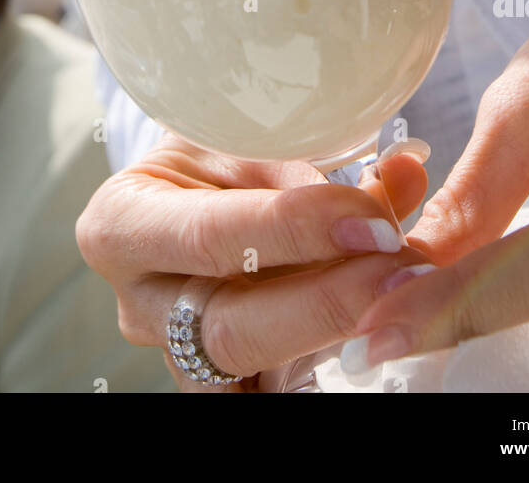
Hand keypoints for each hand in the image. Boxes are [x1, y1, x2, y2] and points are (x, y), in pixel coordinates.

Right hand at [76, 135, 428, 389]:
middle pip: (231, 325)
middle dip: (327, 300)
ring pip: (254, 367)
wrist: (195, 191)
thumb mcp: (250, 142)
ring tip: (402, 295)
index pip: (209, 235)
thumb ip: (318, 165)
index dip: (295, 230)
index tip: (372, 222)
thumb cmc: (218, 154)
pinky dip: (323, 359)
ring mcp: (173, 352)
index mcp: (121, 221)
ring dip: (335, 331)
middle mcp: (136, 300)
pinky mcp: (215, 380)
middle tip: (402, 273)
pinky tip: (376, 328)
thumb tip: (407, 172)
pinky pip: (267, 387)